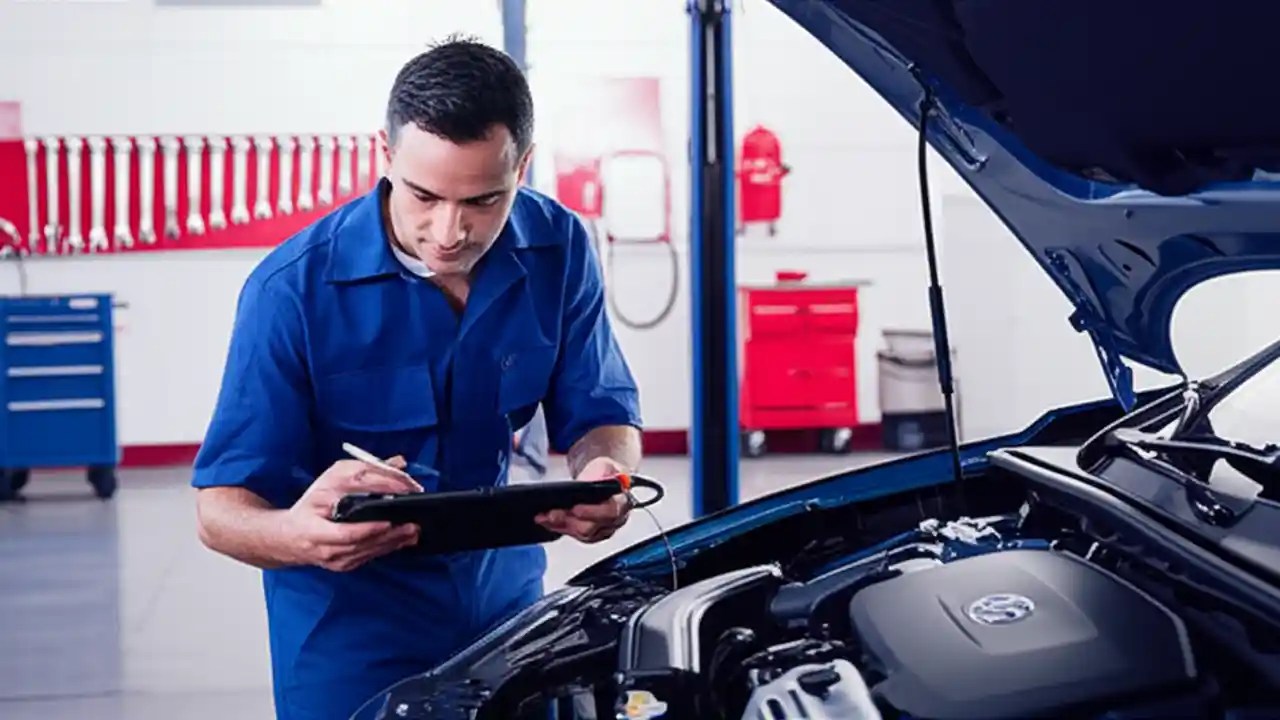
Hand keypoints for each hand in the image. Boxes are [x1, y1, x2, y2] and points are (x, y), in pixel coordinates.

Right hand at [280, 456, 420, 571]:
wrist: (287, 537)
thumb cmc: (311, 505)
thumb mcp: (332, 478)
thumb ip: (366, 469)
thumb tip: (398, 463)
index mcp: (315, 515)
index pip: (347, 519)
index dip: (371, 520)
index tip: (394, 507)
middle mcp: (320, 539)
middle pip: (356, 539)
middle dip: (387, 533)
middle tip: (411, 524)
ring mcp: (329, 556)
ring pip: (363, 551)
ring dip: (391, 542)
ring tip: (412, 532)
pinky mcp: (339, 565)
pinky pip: (365, 558)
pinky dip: (385, 549)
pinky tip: (402, 541)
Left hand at [534, 456, 631, 543]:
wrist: (602, 478)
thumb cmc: (604, 473)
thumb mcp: (604, 465)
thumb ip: (601, 473)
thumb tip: (591, 482)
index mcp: (623, 502)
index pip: (611, 512)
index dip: (592, 512)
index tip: (575, 508)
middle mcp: (615, 521)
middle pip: (592, 528)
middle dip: (569, 520)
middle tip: (552, 513)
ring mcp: (602, 530)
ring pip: (580, 534)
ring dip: (560, 524)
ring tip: (544, 515)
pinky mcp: (590, 535)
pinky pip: (573, 534)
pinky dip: (558, 527)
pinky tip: (546, 520)